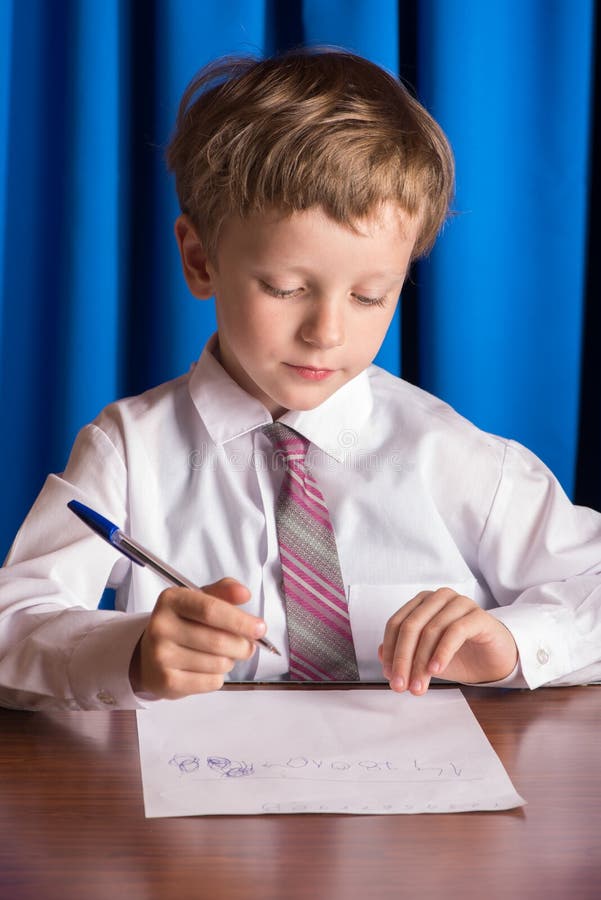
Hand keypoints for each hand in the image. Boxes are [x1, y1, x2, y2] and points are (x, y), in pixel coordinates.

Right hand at [129, 577, 265, 698]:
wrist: (150, 656)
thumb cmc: (183, 625)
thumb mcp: (199, 600)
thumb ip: (223, 592)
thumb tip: (244, 593)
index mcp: (172, 600)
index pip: (211, 610)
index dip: (240, 621)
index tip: (260, 628)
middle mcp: (161, 626)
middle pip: (218, 640)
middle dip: (243, 646)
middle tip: (248, 646)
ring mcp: (161, 656)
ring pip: (218, 663)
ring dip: (231, 661)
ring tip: (223, 655)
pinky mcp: (166, 682)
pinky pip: (211, 682)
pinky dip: (219, 677)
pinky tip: (208, 669)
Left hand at [377, 587, 517, 694]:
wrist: (496, 660)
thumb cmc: (460, 656)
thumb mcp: (426, 658)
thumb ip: (404, 654)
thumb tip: (380, 654)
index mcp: (422, 603)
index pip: (396, 624)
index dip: (390, 651)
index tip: (388, 675)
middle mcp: (439, 598)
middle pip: (410, 626)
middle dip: (402, 659)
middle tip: (400, 685)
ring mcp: (460, 603)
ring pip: (431, 630)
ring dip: (421, 662)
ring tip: (418, 686)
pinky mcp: (479, 616)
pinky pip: (455, 631)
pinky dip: (442, 652)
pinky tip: (436, 670)